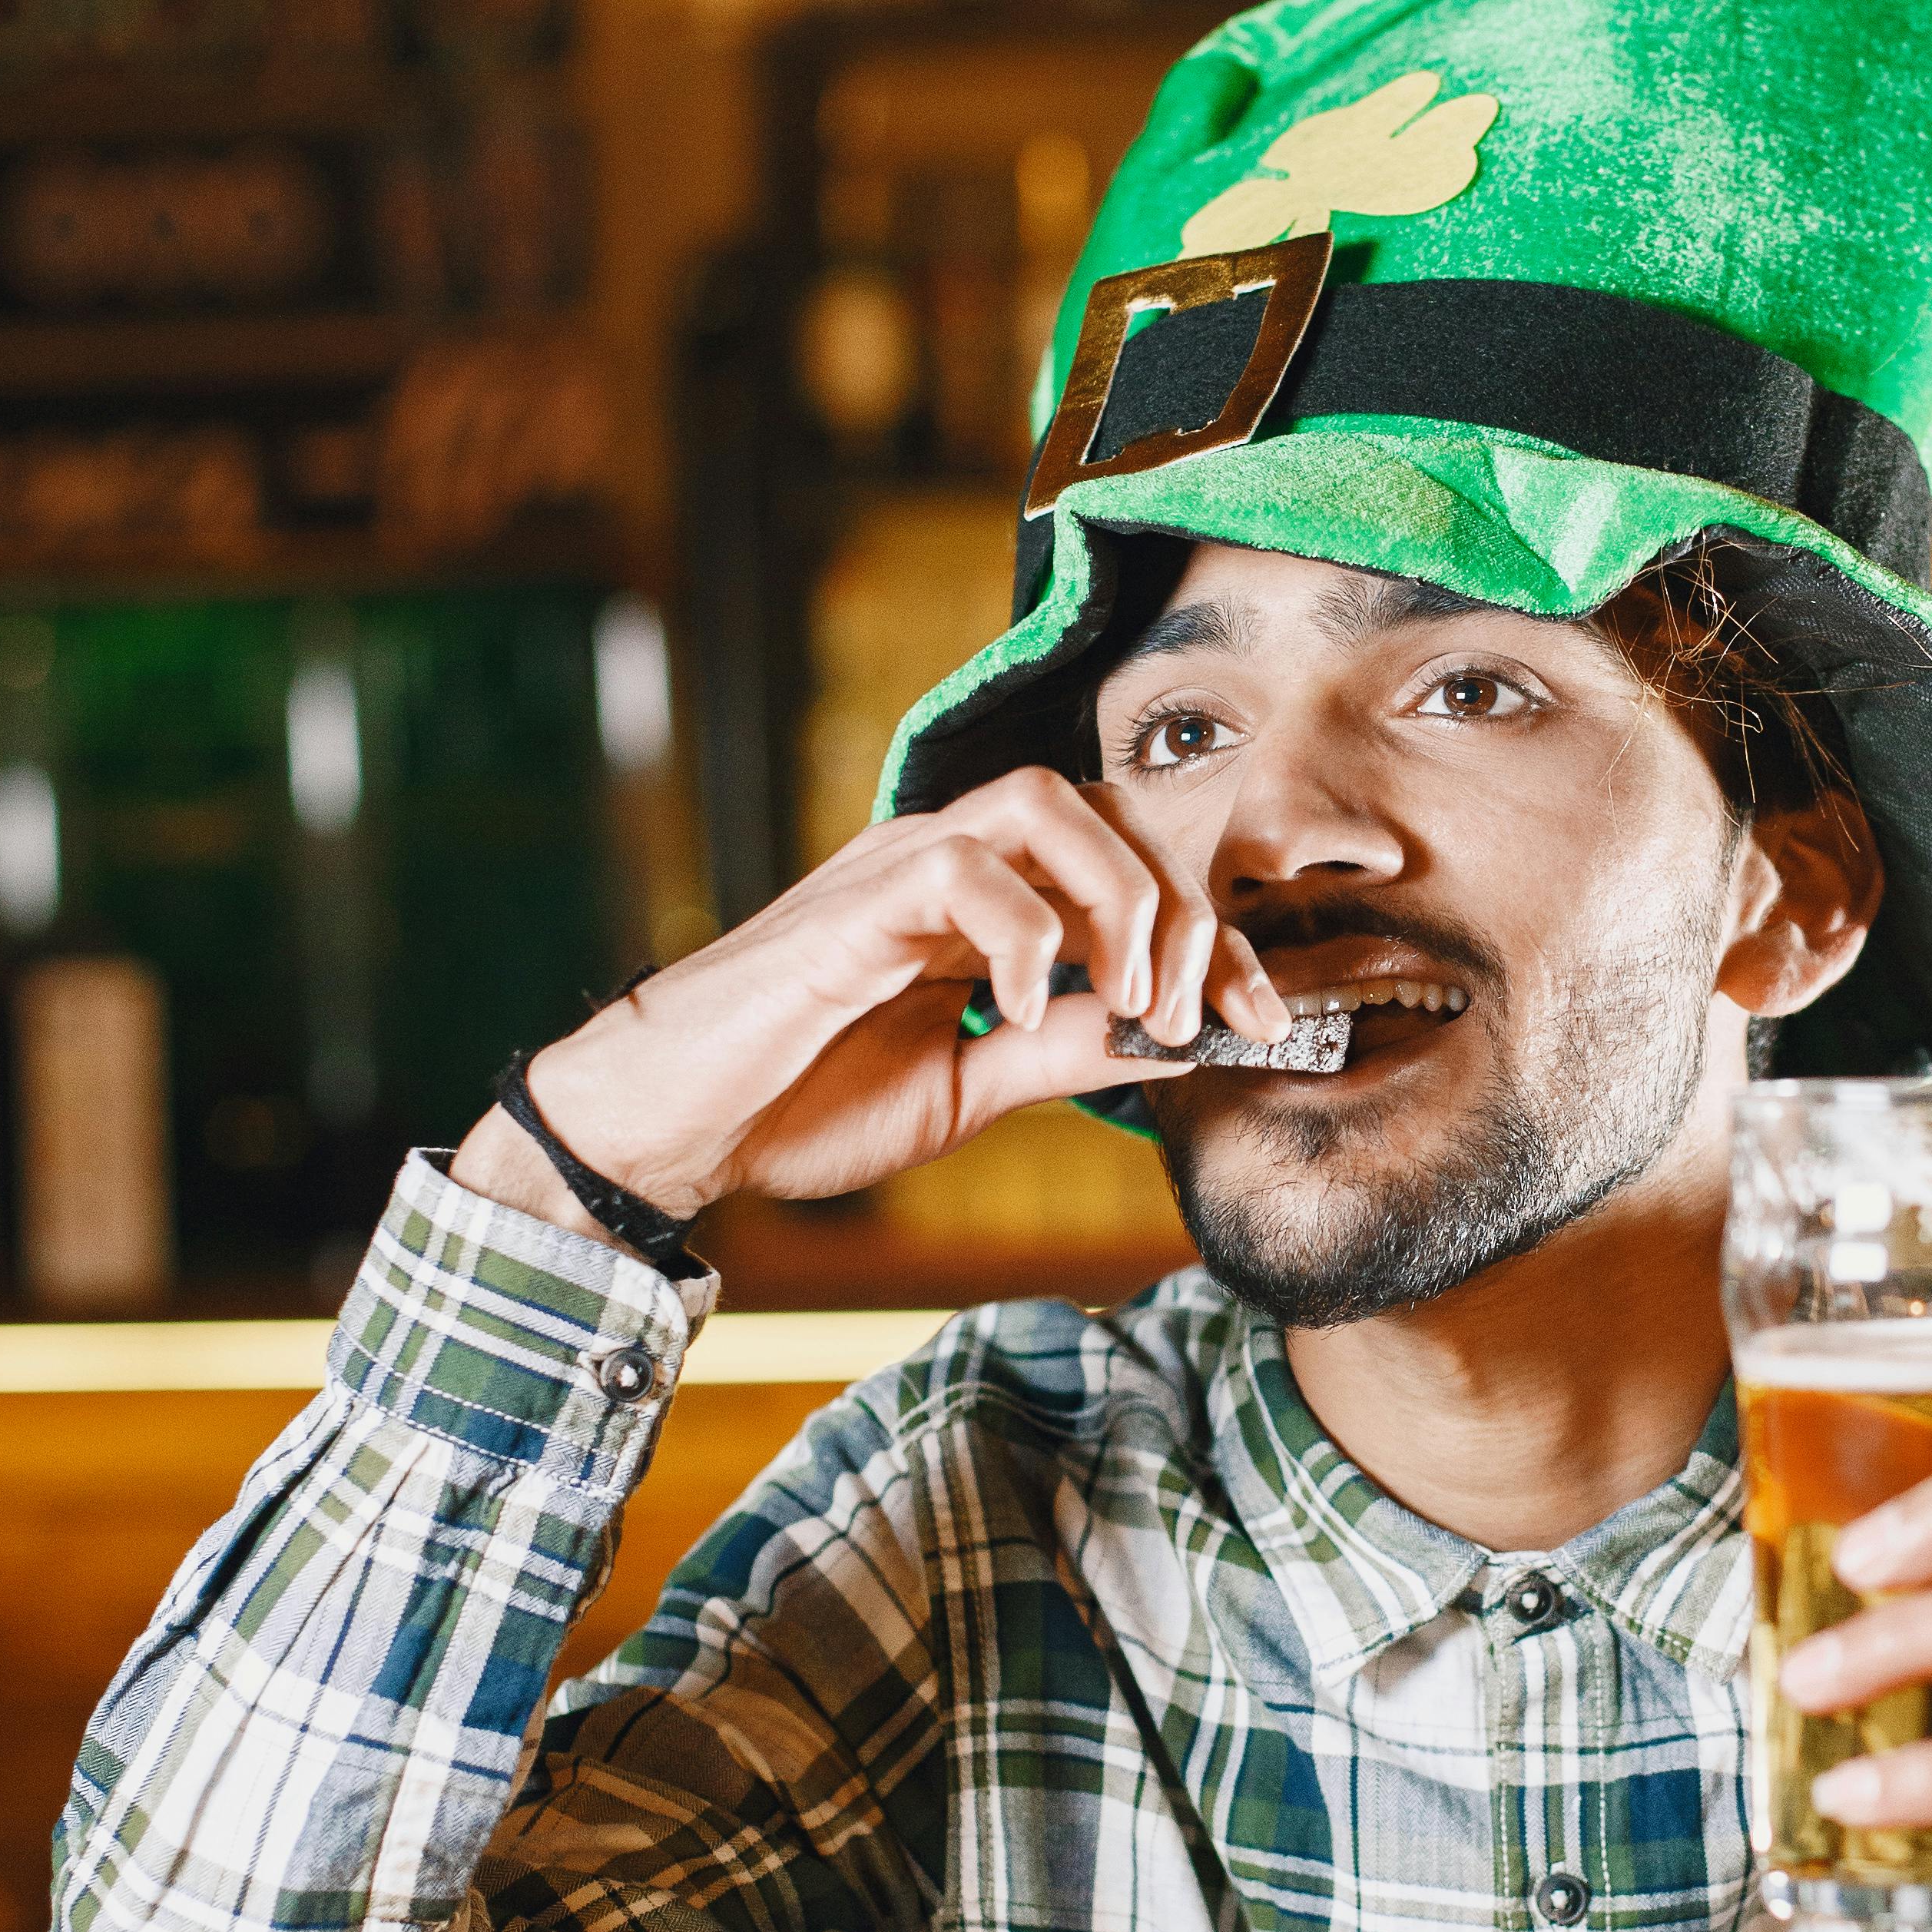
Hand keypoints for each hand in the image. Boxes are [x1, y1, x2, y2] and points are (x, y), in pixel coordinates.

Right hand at [449, 770, 1287, 1228]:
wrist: (673, 1128)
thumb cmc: (799, 1102)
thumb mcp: (968, 1086)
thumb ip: (1064, 1050)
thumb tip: (1173, 1038)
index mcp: (981, 906)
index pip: (1126, 868)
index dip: (1208, 933)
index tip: (1257, 1016)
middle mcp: (946, 866)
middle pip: (1105, 814)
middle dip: (1184, 911)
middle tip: (1206, 1012)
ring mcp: (894, 872)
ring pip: (1042, 803)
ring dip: (1116, 897)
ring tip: (1129, 997)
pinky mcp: (849, 904)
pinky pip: (956, 867)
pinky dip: (1019, 931)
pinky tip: (1022, 1005)